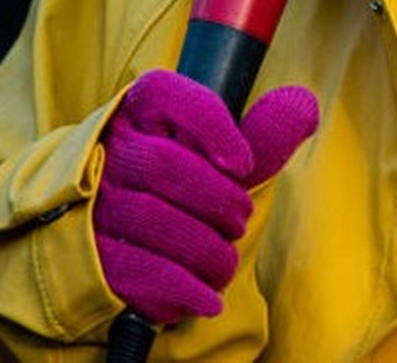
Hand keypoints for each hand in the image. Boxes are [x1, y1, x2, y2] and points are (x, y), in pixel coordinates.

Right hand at [93, 69, 318, 325]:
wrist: (121, 226)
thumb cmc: (185, 177)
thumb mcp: (224, 149)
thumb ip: (264, 132)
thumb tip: (303, 106)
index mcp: (145, 106)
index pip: (173, 99)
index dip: (214, 130)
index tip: (244, 165)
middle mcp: (113, 148)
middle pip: (166, 166)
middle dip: (218, 200)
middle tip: (241, 220)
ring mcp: (96, 200)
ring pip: (151, 219)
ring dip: (204, 248)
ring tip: (227, 260)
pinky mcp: (92, 253)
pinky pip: (135, 268)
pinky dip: (180, 286)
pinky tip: (208, 297)